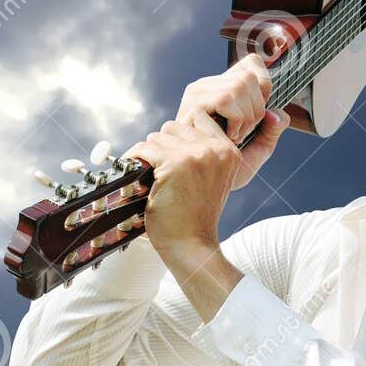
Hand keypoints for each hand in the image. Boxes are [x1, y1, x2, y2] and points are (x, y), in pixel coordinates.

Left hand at [121, 54, 289, 258]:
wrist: (192, 245)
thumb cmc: (195, 217)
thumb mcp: (212, 179)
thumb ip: (204, 154)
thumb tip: (174, 129)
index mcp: (229, 151)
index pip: (198, 120)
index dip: (180, 139)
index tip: (172, 160)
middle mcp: (216, 148)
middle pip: (173, 126)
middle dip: (161, 146)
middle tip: (158, 170)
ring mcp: (196, 154)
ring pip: (156, 137)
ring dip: (147, 155)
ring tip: (150, 177)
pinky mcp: (175, 162)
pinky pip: (145, 149)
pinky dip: (136, 161)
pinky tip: (139, 178)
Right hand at [177, 52, 289, 191]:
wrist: (199, 189)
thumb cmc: (223, 170)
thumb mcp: (256, 150)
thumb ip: (271, 131)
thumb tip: (278, 114)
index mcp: (221, 89)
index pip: (252, 64)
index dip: (264, 85)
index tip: (257, 114)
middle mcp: (207, 86)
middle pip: (249, 75)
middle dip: (257, 109)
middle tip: (244, 133)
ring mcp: (198, 94)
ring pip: (240, 84)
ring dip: (246, 118)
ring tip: (234, 137)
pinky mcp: (193, 106)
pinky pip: (226, 99)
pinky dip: (235, 121)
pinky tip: (226, 138)